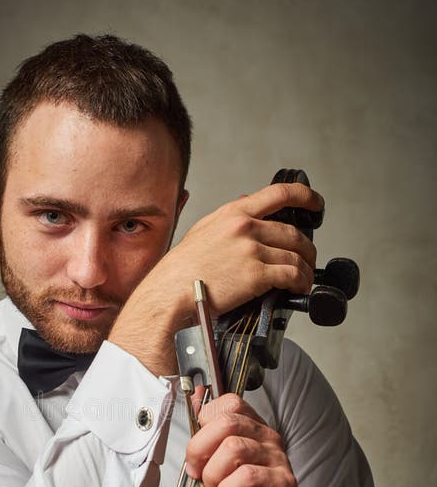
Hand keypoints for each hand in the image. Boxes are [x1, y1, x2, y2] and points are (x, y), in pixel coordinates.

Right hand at [110, 181, 322, 374]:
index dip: (305, 197)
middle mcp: (245, 227)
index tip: (316, 204)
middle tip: (307, 258)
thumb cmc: (181, 269)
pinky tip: (299, 287)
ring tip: (303, 278)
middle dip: (306, 248)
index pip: (279, 194)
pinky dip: (301, 281)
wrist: (170, 292)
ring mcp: (251, 250)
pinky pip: (292, 274)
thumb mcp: (202, 231)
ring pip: (296, 255)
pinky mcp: (256, 274)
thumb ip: (227, 219)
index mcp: (233, 213)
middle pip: (293, 231)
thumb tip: (246, 205)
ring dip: (305, 268)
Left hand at [185, 393, 314, 486]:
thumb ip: (205, 434)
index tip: (196, 454)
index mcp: (251, 429)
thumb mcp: (211, 467)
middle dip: (200, 450)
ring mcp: (278, 459)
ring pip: (234, 448)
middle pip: (227, 422)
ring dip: (213, 475)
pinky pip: (246, 476)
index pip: (229, 403)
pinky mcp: (283, 483)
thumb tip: (193, 396)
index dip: (204, 424)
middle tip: (196, 475)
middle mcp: (267, 438)